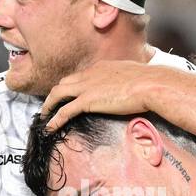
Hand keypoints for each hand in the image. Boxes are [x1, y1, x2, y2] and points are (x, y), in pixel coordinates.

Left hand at [42, 61, 167, 128]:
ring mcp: (87, 86)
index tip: (69, 95)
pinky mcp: (87, 101)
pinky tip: (49, 127)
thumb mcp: (134, 75)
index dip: (72, 86)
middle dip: (56, 94)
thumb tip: (131, 86)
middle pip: (64, 82)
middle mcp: (90, 74)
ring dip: (49, 105)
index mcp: (101, 67)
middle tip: (51, 106)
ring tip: (44, 116)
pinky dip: (55, 119)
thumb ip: (126, 79)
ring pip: (58, 93)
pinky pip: (65, 111)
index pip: (80, 76)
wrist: (150, 84)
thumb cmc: (149, 81)